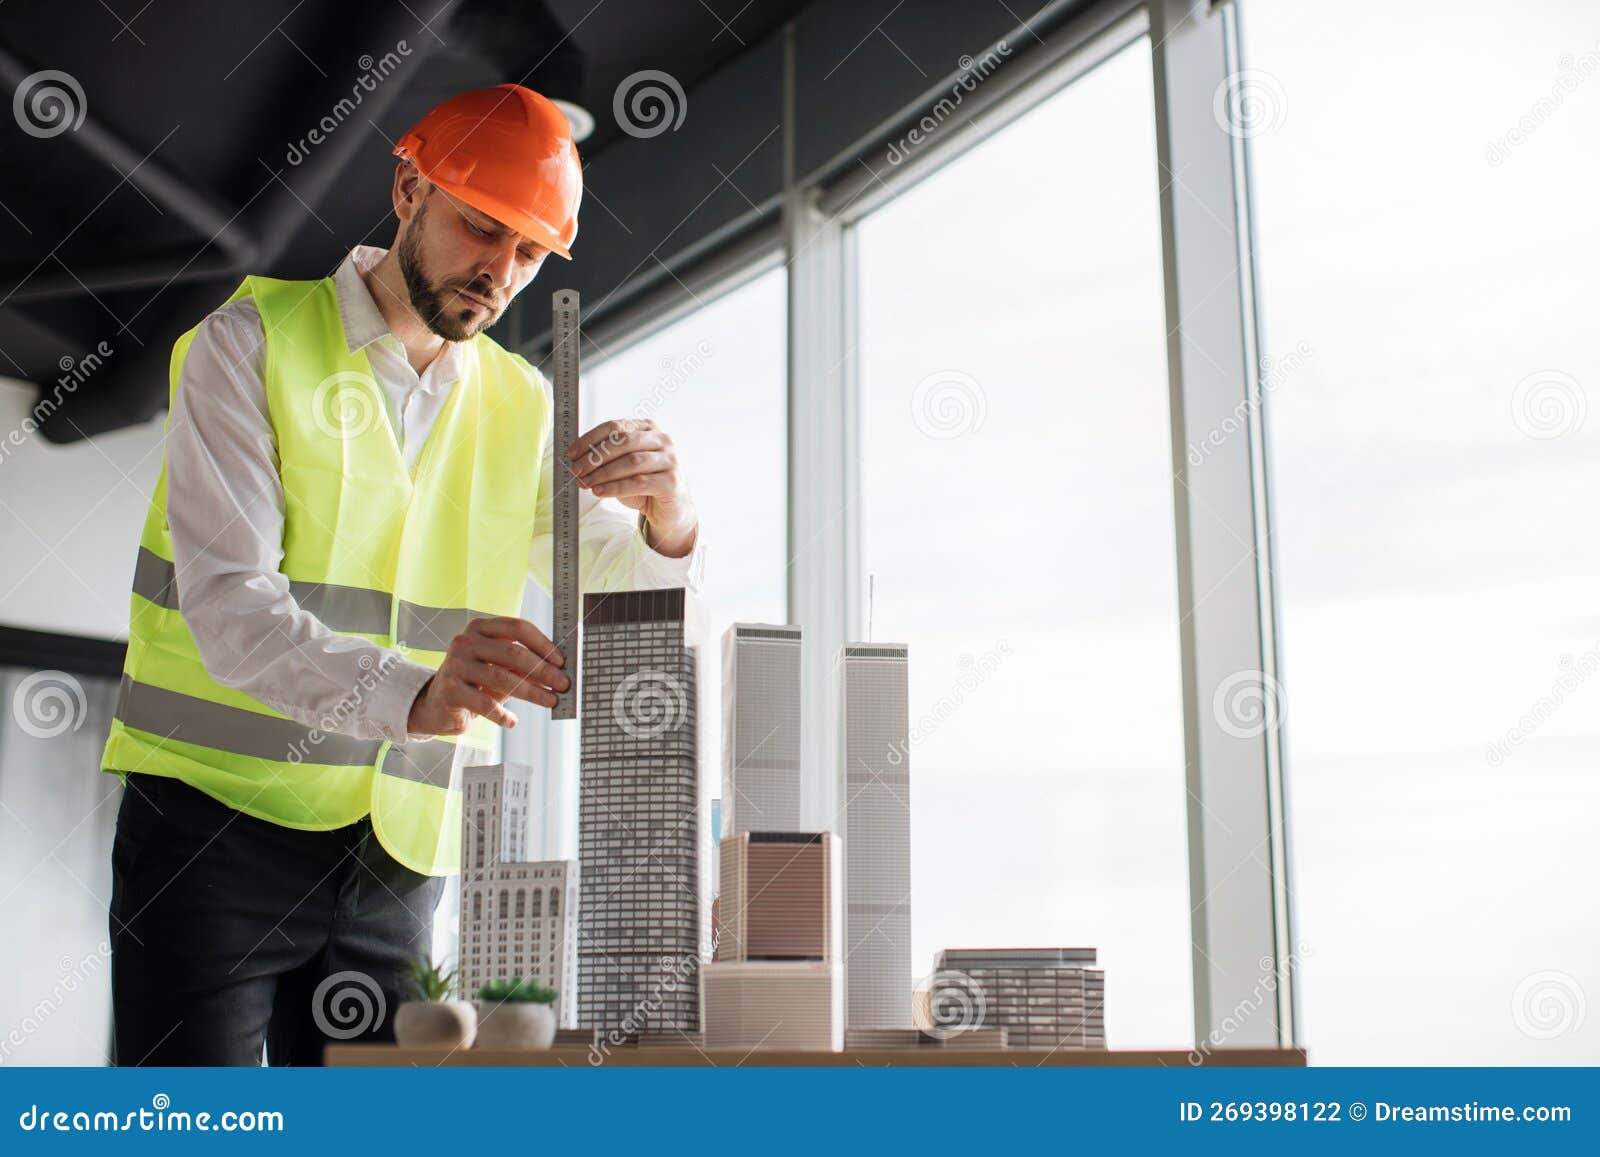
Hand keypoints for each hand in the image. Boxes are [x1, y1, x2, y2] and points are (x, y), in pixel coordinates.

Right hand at [405, 616, 568, 736]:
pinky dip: (502, 715)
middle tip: (563, 684)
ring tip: (550, 700)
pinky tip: (512, 722)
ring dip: (532, 692)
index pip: (517, 627)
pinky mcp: (451, 690)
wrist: (437, 703)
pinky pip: (485, 703)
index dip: (542, 643)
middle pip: (513, 652)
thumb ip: (522, 663)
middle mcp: (465, 642)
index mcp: (480, 628)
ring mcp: (456, 665)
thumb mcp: (498, 666)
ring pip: (502, 677)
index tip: (561, 660)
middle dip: (542, 670)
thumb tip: (557, 670)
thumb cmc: (475, 681)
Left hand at [568, 417, 697, 555]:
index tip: (572, 453)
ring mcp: (670, 460)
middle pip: (624, 441)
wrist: (670, 510)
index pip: (616, 426)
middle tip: (576, 469)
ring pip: (631, 461)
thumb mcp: (622, 467)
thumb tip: (576, 460)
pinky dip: (615, 487)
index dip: (591, 439)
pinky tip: (599, 492)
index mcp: (648, 428)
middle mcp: (663, 440)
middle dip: (596, 456)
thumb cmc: (644, 485)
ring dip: (603, 473)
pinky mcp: (672, 481)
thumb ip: (605, 459)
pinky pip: (639, 483)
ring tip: (585, 483)